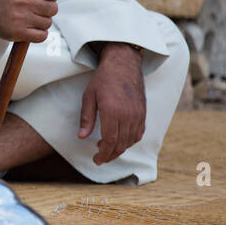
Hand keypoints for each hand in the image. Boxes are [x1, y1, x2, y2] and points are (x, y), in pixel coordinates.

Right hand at [0, 0, 71, 42]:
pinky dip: (39, 34)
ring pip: (48, 23)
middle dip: (48, 9)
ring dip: (42, 22)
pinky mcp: (17, 32)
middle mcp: (21, 1)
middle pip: (53, 8)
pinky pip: (42, 36)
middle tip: (36, 8)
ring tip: (30, 18)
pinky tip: (30, 28)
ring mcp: (19, 17)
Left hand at [80, 43, 146, 164]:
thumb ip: (86, 118)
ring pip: (130, 141)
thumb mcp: (89, 96)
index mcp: (112, 112)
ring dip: (119, 149)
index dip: (103, 154)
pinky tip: (120, 141)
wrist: (123, 64)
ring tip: (107, 149)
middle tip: (100, 159)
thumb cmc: (103, 79)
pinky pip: (138, 133)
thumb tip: (82, 137)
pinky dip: (130, 141)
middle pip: (121, 144)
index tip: (96, 160)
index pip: (109, 141)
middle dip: (110, 155)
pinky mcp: (143, 113)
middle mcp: (128, 116)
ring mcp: (138, 115)